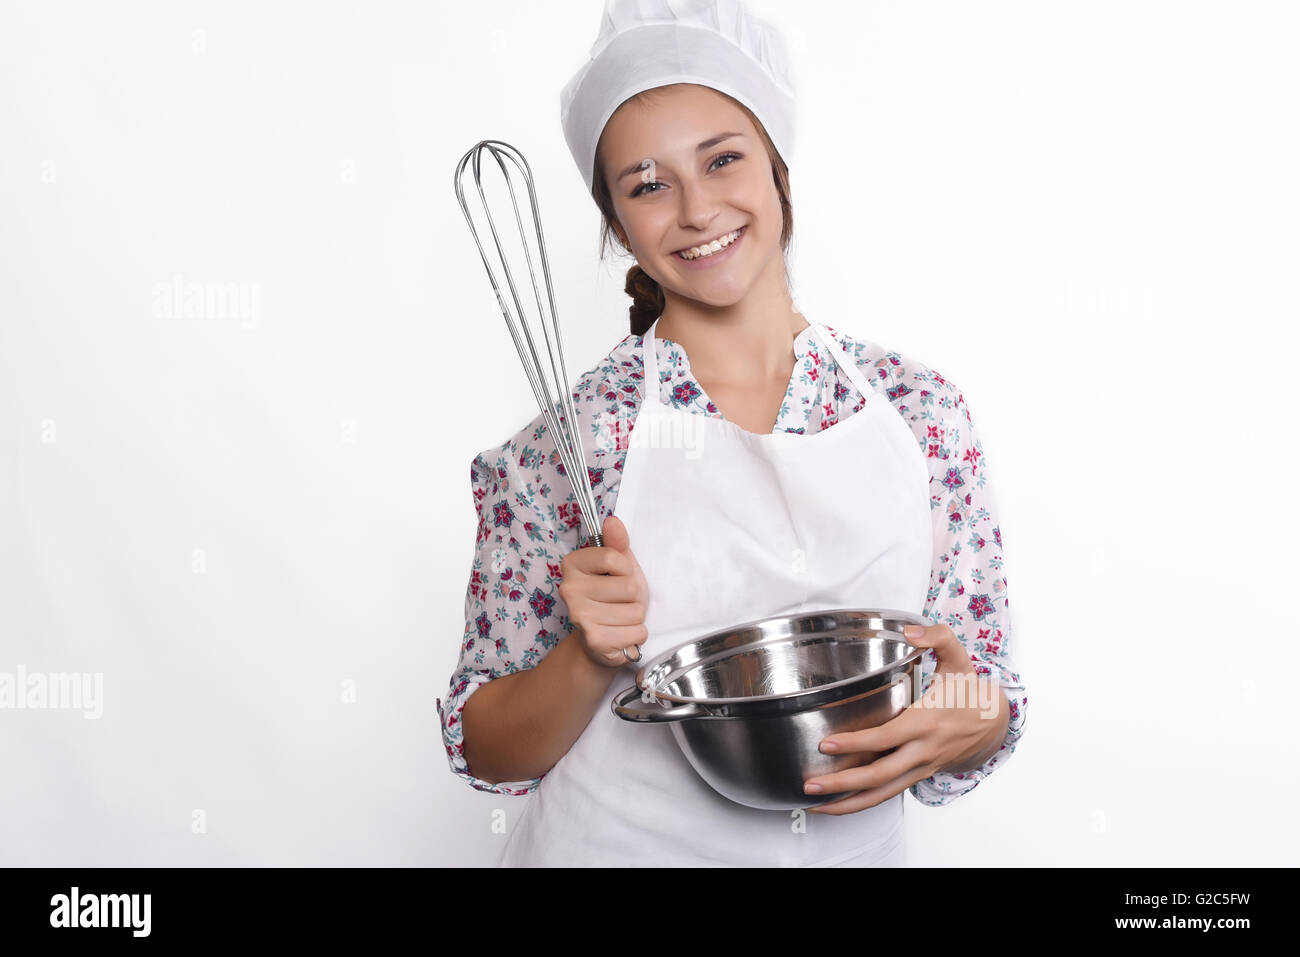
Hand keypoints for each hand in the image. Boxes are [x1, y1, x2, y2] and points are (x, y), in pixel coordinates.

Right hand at [558, 514, 649, 669]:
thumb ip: (617, 543)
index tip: (618, 576)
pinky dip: (636, 635)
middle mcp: (569, 589)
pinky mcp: (594, 640)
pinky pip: (636, 632)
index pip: (613, 557)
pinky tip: (622, 634)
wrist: (602, 640)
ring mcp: (579, 616)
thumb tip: (612, 520)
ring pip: (635, 611)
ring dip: (636, 617)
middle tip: (620, 602)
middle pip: (628, 586)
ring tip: (621, 618)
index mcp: (572, 564)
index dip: (626, 569)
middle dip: (634, 596)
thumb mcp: (619, 566)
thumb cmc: (613, 597)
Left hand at [804, 621, 1009, 814]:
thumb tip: (910, 630)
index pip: (886, 738)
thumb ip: (938, 637)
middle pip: (880, 775)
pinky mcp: (920, 775)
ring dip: (849, 803)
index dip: (856, 744)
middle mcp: (923, 750)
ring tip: (817, 807)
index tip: (827, 744)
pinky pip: (890, 793)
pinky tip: (839, 803)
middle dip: (843, 783)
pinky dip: (865, 801)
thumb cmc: (970, 691)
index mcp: (927, 721)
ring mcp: (922, 767)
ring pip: (884, 793)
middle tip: (810, 785)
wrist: (996, 724)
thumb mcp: (959, 658)